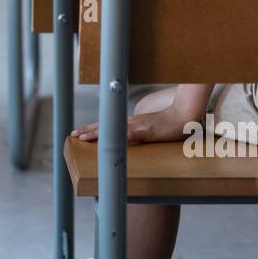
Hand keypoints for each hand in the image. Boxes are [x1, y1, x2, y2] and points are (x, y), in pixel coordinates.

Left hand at [71, 107, 191, 144]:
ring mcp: (136, 125)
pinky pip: (126, 134)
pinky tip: (106, 142)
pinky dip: (115, 138)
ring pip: (111, 128)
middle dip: (87, 130)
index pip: (109, 125)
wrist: (185, 116)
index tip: (80, 132)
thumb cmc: (171, 124)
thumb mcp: (153, 129)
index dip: (94, 128)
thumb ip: (143, 133)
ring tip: (80, 137)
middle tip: (72, 134)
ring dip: (95, 133)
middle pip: (105, 125)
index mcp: (132, 122)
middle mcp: (130, 121)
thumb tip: (136, 139)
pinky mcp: (144, 130)